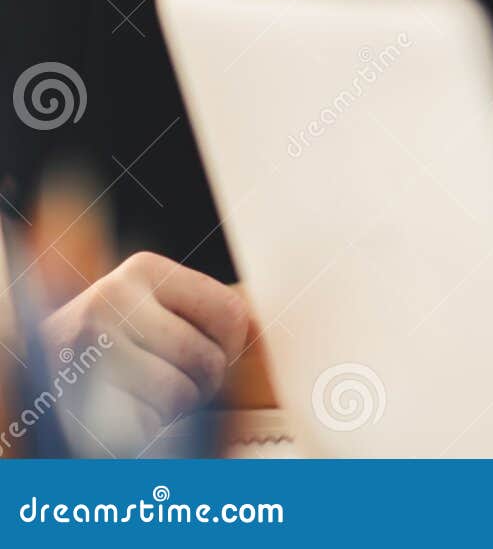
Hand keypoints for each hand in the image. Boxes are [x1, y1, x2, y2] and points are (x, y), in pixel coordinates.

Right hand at [40, 252, 249, 436]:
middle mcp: (113, 298)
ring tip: (139, 401)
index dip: (229, 348)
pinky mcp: (73, 394)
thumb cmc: (103, 351)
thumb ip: (191, 313)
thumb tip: (253, 327)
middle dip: (199, 387)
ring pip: (178, 395)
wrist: (27, 374)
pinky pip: (141, 426)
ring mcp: (88, 346)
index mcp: (145, 270)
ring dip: (168, 412)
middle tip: (169, 390)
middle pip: (208, 360)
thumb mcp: (144, 312)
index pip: (231, 314)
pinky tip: (118, 418)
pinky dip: (140, 433)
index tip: (204, 358)